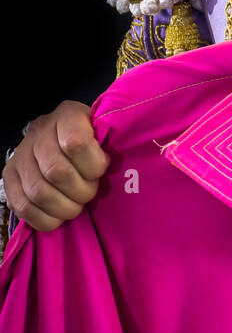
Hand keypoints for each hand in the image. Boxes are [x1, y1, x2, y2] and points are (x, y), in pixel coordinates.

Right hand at [2, 102, 108, 231]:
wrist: (60, 138)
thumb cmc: (92, 140)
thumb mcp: (104, 132)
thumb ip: (110, 144)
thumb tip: (119, 163)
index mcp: (68, 114)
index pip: (76, 143)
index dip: (93, 165)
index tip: (102, 170)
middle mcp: (40, 131)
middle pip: (57, 172)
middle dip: (80, 191)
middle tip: (90, 194)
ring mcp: (20, 154)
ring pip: (39, 192)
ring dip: (64, 207)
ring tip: (76, 206)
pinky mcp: (9, 177)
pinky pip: (23, 206)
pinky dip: (45, 218)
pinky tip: (58, 217)